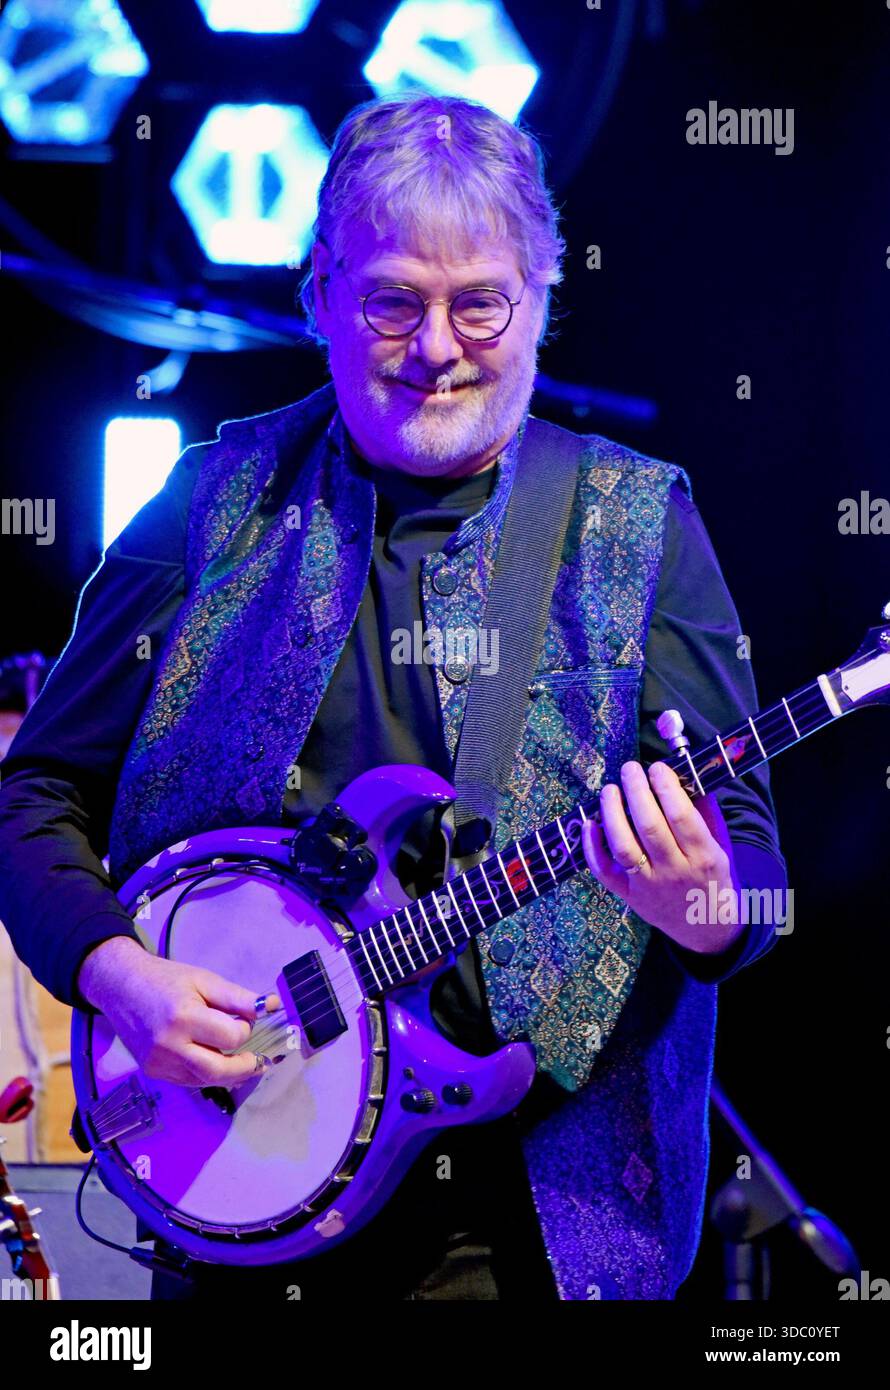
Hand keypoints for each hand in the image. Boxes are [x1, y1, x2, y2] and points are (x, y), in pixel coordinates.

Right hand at [77, 936, 280, 1087]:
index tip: (245, 1021)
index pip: (231, 1038)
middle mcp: (169, 1045)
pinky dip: (206, 1073)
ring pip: (204, 1080)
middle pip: (219, 1072)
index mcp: (184, 1017)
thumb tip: (271, 1007)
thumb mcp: (205, 980)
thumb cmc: (165, 980)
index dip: (245, 1030)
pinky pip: (188, 1080)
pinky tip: (214, 1060)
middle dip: (245, 1068)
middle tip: (259, 1061)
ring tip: (242, 1061)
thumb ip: (238, 997)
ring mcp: (158, 1062)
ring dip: (227, 1074)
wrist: (121, 987)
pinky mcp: (153, 1071)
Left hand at [581, 760, 742, 953]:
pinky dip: (592, 848)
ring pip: (624, 847)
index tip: (657, 767)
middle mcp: (675, 872)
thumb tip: (688, 773)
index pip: (681, 816)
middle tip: (629, 768)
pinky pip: (605, 872)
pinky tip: (589, 824)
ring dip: (612, 814)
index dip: (666, 788)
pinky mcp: (628, 897)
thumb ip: (706, 812)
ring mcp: (648, 886)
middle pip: (650, 827)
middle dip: (637, 792)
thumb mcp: (722, 846)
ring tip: (610, 789)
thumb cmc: (715, 879)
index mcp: (704, 856)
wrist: (707, 929)